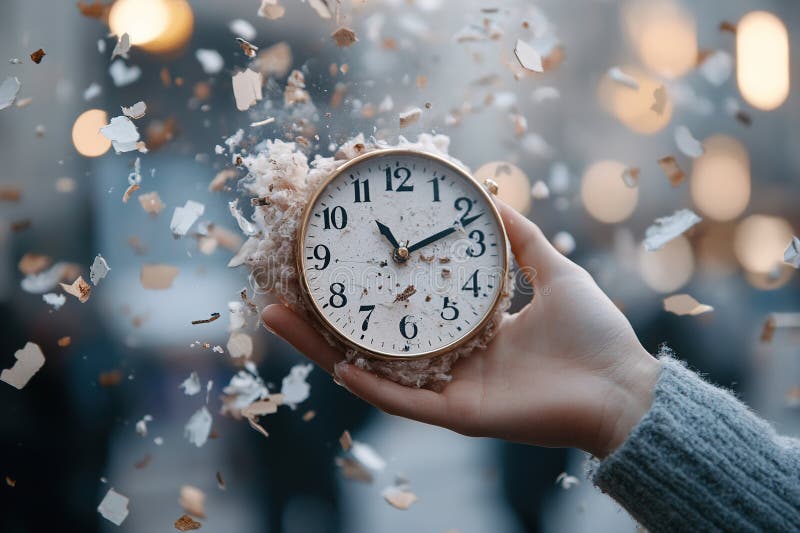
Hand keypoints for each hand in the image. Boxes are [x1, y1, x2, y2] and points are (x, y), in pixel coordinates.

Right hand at [263, 200, 658, 456]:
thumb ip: (521, 238)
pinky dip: (369, 385)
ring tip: (280, 319)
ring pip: (372, 371)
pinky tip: (337, 363)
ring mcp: (448, 390)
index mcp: (465, 331)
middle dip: (321, 320)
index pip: (400, 309)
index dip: (361, 288)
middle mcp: (447, 361)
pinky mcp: (459, 414)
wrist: (625, 388)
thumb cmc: (595, 335)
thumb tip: (490, 195)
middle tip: (276, 292)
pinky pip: (403, 402)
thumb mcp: (554, 271)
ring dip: (324, 349)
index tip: (327, 260)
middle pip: (370, 340)